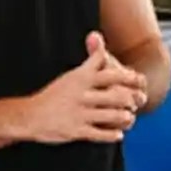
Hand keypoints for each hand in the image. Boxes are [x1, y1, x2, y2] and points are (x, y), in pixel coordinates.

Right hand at [17, 33, 144, 143]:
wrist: (30, 115)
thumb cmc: (54, 94)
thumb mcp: (72, 74)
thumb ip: (90, 59)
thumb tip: (97, 36)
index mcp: (82, 78)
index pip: (112, 75)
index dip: (130, 78)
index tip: (140, 81)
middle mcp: (82, 94)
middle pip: (116, 96)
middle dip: (131, 100)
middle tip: (137, 102)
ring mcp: (80, 113)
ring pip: (112, 116)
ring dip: (125, 118)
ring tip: (129, 118)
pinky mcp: (76, 131)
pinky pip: (100, 134)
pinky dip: (113, 135)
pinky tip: (119, 134)